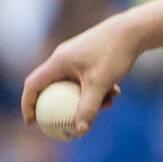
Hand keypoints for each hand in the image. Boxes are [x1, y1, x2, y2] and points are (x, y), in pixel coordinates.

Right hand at [21, 15, 139, 135]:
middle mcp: (64, 58)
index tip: (32, 122)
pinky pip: (88, 78)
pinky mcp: (91, 57)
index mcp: (58, 61)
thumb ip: (89, 107)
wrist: (134, 30)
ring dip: (88, 98)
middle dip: (61, 106)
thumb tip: (80, 131)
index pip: (33, 84)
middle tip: (64, 123)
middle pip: (53, 87)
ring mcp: (77, 57)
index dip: (28, 104)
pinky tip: (116, 93)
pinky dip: (98, 88)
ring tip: (109, 105)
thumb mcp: (100, 83)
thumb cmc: (114, 54)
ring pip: (75, 85)